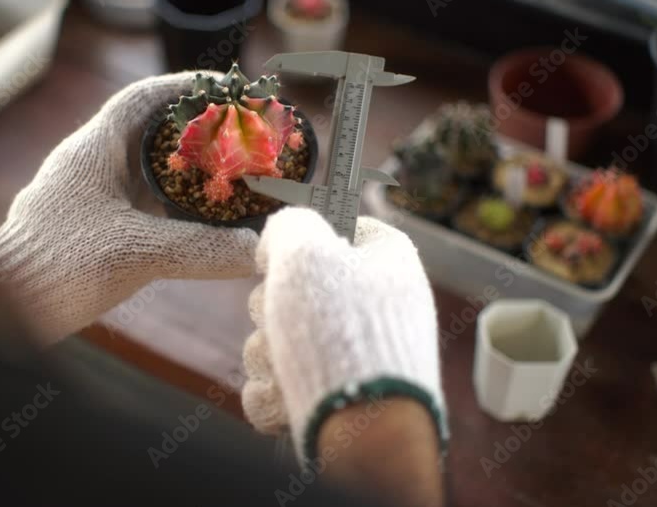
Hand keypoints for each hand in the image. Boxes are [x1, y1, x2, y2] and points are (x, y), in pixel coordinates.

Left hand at [0, 73, 258, 343]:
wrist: (1, 306)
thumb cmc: (57, 267)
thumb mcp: (137, 253)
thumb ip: (200, 249)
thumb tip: (255, 250)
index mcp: (93, 149)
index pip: (143, 98)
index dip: (185, 87)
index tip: (224, 89)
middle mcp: (89, 165)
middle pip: (150, 131)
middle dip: (195, 131)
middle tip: (239, 138)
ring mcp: (87, 196)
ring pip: (145, 170)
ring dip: (184, 170)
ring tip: (228, 176)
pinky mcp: (89, 227)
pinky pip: (139, 203)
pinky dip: (171, 204)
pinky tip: (197, 221)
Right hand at [242, 208, 447, 462]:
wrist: (364, 432)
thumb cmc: (341, 332)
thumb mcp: (306, 251)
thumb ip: (289, 224)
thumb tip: (281, 236)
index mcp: (387, 260)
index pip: (344, 225)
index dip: (307, 232)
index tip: (286, 249)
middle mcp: (375, 307)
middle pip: (298, 287)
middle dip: (273, 307)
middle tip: (287, 317)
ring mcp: (355, 358)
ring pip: (280, 338)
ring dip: (270, 354)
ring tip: (290, 369)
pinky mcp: (335, 399)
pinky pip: (282, 383)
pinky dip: (277, 394)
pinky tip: (291, 401)